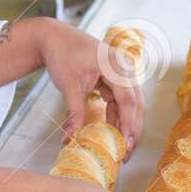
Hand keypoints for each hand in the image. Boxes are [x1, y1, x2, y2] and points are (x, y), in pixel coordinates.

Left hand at [32, 18, 146, 152]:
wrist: (55, 37)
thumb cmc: (63, 55)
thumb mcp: (69, 85)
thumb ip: (74, 113)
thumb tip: (70, 139)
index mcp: (117, 66)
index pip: (128, 101)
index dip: (128, 125)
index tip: (126, 146)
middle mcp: (125, 68)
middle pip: (135, 104)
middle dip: (132, 129)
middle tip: (126, 154)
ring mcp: (122, 73)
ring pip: (130, 104)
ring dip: (125, 124)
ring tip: (120, 148)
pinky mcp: (115, 78)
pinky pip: (120, 100)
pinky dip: (116, 116)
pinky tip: (112, 132)